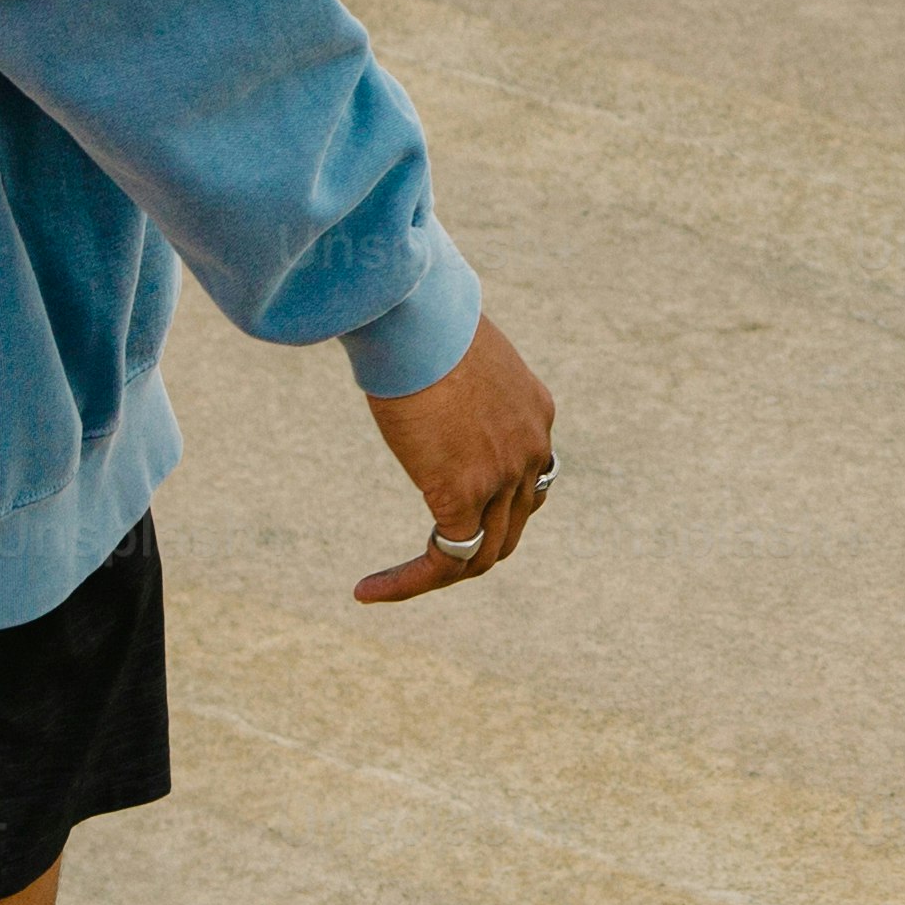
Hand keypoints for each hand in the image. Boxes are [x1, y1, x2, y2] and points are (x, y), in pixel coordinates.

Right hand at [354, 313, 558, 602]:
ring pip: (480, 555)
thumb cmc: (420, 318)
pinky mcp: (463, 493)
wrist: (415, 313)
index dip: (493, 510)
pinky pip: (444, 559)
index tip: (451, 517)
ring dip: (436, 577)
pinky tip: (368, 590)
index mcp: (536, 413)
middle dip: (471, 550)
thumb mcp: (453, 351)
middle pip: (510, 527)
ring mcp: (503, 475)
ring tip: (388, 586)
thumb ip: (454, 380)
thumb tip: (421, 375)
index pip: (528, 484)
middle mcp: (531, 449)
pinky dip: (408, 582)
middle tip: (424, 562)